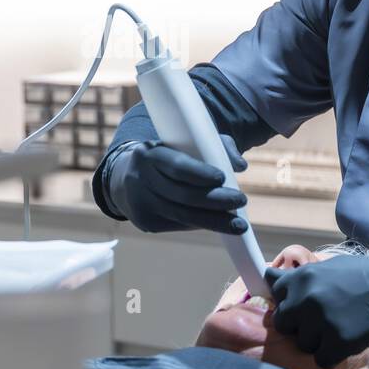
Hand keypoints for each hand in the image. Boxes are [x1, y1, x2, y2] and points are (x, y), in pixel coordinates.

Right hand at [106, 136, 248, 234]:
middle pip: (183, 195)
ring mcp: (140, 204)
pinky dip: (200, 223)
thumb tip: (240, 166)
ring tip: (239, 223)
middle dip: (216, 200)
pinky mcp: (145, 222)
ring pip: (183, 215)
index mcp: (149, 154)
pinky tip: (217, 223)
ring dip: (214, 221)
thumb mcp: (186, 144)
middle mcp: (139, 179)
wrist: (127, 176)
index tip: (223, 177)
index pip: (176, 166)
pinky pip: (178, 224)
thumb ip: (217, 147)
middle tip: (241, 200)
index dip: (200, 174)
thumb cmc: (167, 157)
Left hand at [265, 250, 368, 368]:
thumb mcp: (326, 267)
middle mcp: (305, 299)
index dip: (289, 302)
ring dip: (318, 341)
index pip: (276, 295)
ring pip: (303, 344)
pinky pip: (321, 359)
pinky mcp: (337, 342)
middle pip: (283, 324)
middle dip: (298, 325)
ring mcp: (320, 322)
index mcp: (301, 278)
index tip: (300, 305)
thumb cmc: (363, 276)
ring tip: (339, 327)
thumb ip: (298, 278)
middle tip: (320, 322)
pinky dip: (333, 355)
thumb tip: (270, 278)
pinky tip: (346, 341)